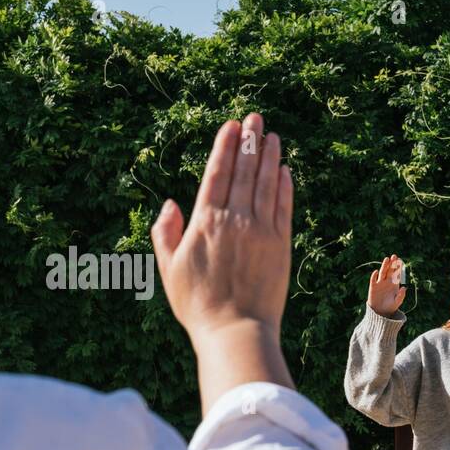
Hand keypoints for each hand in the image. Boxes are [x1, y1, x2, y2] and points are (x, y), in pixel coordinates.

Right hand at [151, 113, 291, 347]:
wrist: (235, 331)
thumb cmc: (197, 305)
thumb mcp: (169, 269)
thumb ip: (166, 233)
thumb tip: (170, 203)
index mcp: (205, 223)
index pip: (216, 174)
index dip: (224, 147)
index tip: (231, 126)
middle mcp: (234, 220)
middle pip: (243, 171)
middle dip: (249, 141)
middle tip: (254, 118)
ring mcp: (260, 230)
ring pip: (265, 183)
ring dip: (269, 156)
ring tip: (271, 135)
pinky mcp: (281, 244)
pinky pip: (283, 206)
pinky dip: (283, 186)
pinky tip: (284, 170)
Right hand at [367, 254, 406, 317]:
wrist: (381, 312)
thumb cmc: (391, 307)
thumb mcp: (397, 302)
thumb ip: (401, 296)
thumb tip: (404, 288)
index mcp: (394, 284)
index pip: (397, 273)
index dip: (398, 267)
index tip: (400, 261)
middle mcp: (387, 281)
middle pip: (390, 270)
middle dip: (392, 263)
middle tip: (394, 256)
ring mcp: (380, 283)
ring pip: (382, 272)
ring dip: (384, 266)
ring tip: (387, 259)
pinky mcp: (373, 286)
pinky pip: (373, 280)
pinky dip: (374, 276)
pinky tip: (376, 272)